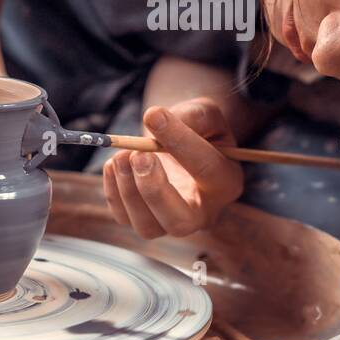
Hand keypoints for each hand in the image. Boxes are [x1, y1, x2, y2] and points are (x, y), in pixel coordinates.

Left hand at [102, 98, 244, 238]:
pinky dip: (113, 192)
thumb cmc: (198, 129)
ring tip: (121, 154)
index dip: (179, 141)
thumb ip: (192, 115)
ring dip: (128, 190)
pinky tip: (114, 164)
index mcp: (226, 182)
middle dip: (154, 190)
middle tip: (138, 156)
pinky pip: (124, 218)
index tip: (153, 115)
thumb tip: (155, 119)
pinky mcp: (145, 221)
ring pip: (148, 226)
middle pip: (180, 221)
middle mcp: (203, 211)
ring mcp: (172, 221)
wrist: (181, 144)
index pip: (206, 168)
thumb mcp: (205, 113)